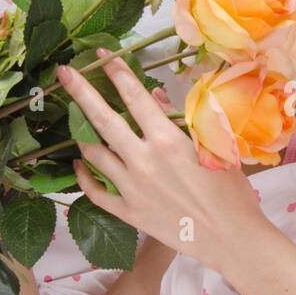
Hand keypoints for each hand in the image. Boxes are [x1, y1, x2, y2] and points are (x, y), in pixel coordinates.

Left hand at [55, 50, 271, 274]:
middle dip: (81, 91)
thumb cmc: (230, 191)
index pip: (135, 96)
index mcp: (167, 140)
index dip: (116, 72)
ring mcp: (132, 188)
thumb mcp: (213, 147)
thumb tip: (155, 96)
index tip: (102, 56)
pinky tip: (78, 163)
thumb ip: (180, 119)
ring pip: (94, 154)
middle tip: (65, 73)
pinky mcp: (128, 212)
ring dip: (82, 134)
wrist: (231, 238)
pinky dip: (83, 175)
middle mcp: (144, 161)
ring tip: (75, 120)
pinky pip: (95, 191)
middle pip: (104, 119)